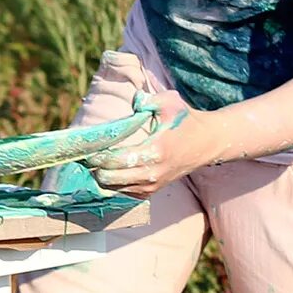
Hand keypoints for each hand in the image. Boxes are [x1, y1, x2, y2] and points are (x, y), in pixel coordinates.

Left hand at [82, 90, 205, 198]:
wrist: (207, 142)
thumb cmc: (185, 120)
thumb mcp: (169, 102)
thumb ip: (148, 99)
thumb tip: (133, 101)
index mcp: (155, 151)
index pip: (116, 160)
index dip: (97, 156)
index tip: (86, 148)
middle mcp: (153, 173)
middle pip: (111, 178)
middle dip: (95, 168)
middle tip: (86, 155)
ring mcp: (153, 184)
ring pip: (115, 188)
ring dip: (102, 177)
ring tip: (94, 162)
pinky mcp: (154, 189)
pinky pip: (125, 192)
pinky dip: (113, 184)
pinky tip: (108, 170)